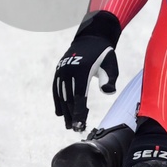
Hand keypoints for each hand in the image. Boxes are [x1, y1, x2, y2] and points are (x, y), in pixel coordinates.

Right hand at [52, 10, 121, 131]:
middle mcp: (68, 71)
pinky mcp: (58, 71)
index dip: (79, 113)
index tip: (80, 125)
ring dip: (65, 111)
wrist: (91, 37)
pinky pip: (56, 89)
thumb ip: (110, 78)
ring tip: (69, 125)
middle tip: (75, 129)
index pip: (80, 96)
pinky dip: (57, 101)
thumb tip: (108, 91)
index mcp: (82, 70)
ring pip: (61, 95)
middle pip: (69, 98)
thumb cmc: (104, 53)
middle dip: (72, 115)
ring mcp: (61, 71)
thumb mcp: (110, 64)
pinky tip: (60, 113)